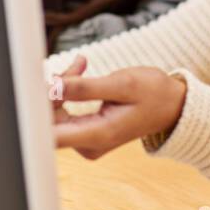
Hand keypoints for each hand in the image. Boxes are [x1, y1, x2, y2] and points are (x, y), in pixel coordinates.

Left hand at [49, 55, 186, 159]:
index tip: (39, 86)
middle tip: (77, 65)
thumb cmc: (153, 93)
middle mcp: (88, 144)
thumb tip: (50, 88)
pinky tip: (81, 71)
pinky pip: (63, 113)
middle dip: (53, 90)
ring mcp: (85, 141)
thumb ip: (85, 88)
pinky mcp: (83, 133)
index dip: (37, 112)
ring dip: (61, 86)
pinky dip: (66, 91)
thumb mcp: (123, 83)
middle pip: (49, 122)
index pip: (49, 136)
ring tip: (82, 64)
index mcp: (98, 135)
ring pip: (54, 115)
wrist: (172, 106)